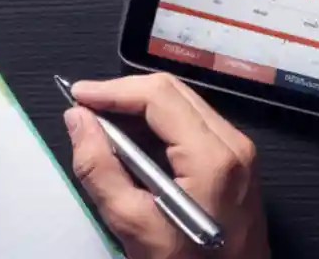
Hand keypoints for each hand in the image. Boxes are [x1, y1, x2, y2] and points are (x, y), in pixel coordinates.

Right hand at [65, 73, 268, 258]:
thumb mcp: (135, 227)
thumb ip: (100, 170)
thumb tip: (79, 122)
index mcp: (212, 158)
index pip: (158, 96)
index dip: (112, 90)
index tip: (78, 97)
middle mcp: (233, 145)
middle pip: (172, 92)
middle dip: (124, 94)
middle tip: (86, 108)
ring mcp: (240, 153)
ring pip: (183, 103)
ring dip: (140, 107)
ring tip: (103, 122)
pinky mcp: (237, 163)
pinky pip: (194, 123)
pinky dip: (159, 123)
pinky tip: (133, 140)